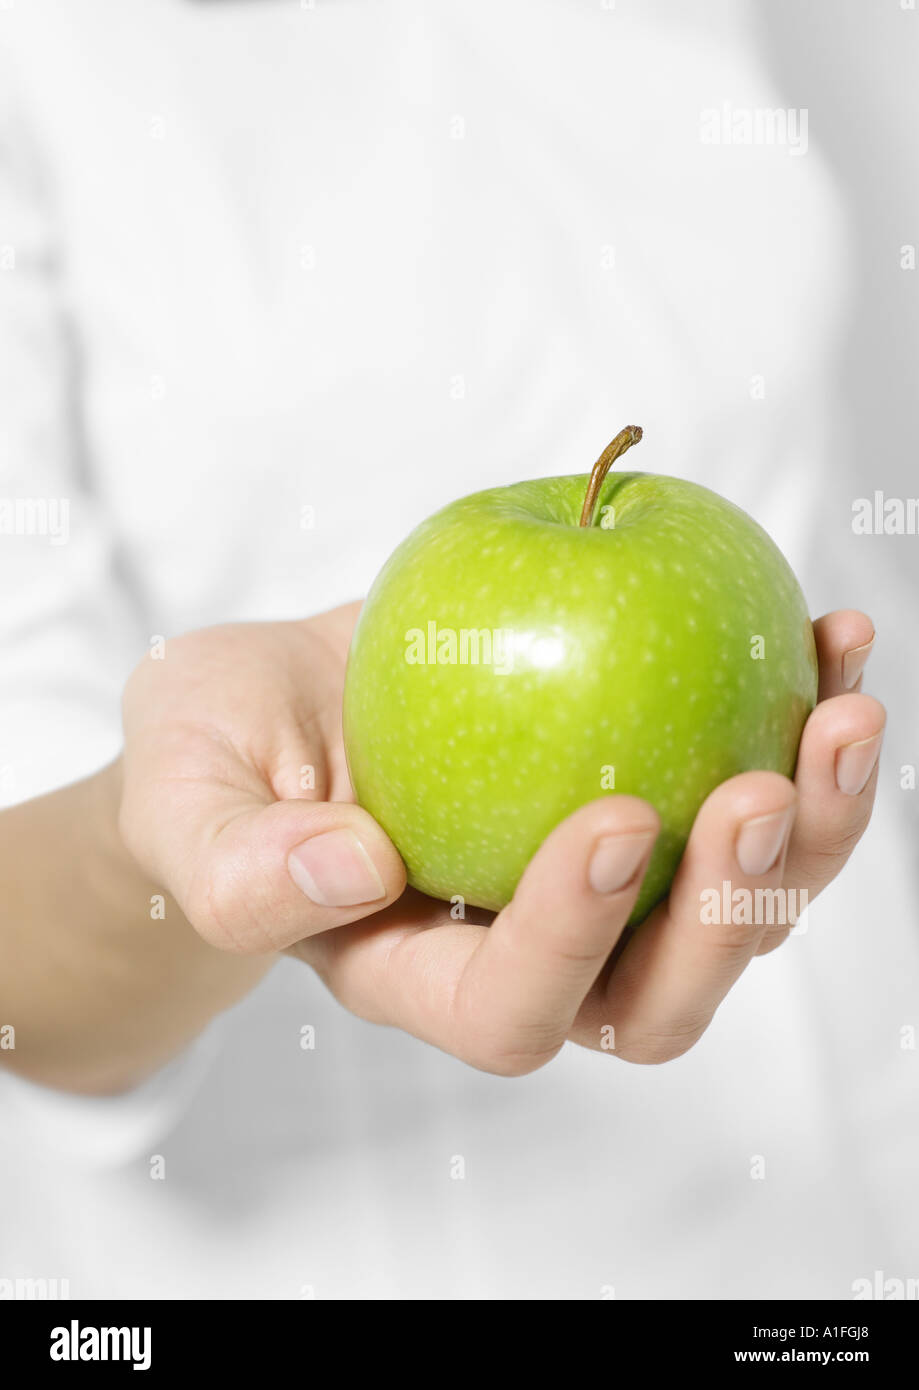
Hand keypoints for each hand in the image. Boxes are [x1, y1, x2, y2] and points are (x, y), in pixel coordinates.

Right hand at [119, 606, 882, 1073]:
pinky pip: (750, 798)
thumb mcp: (187, 792)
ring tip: (841, 708)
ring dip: (811, 826)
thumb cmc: (216, 755)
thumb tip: (356, 869)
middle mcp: (525, 950)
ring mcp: (599, 887)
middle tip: (760, 787)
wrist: (278, 706)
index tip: (608, 814)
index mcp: (414, 969)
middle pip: (658, 996)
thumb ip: (238, 860)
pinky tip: (828, 638)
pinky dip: (803, 732)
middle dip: (729, 911)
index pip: (509, 1004)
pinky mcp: (646, 803)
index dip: (570, 937)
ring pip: (737, 911)